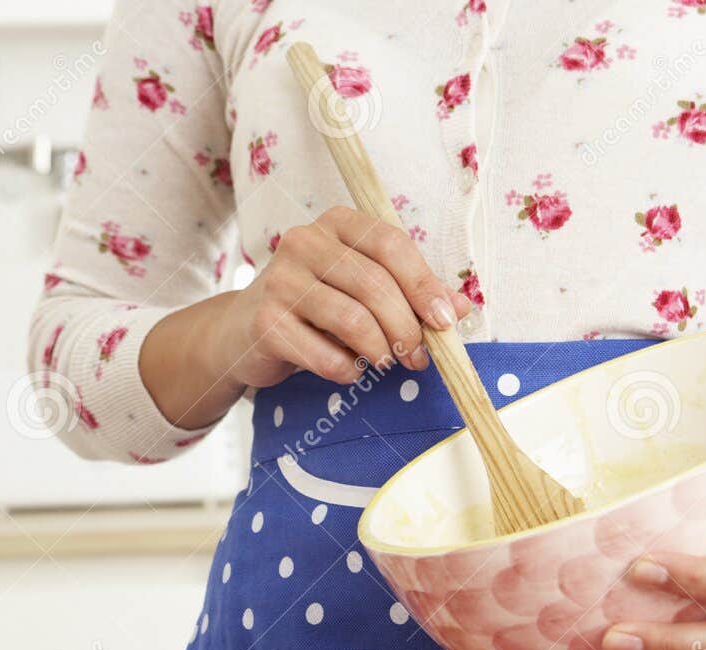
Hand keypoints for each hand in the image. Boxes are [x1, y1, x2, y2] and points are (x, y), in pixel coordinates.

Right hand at [140, 205, 471, 425]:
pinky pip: (325, 355)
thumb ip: (413, 293)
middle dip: (407, 329)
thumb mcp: (366, 291)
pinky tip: (348, 369)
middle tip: (419, 357)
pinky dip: (348, 370)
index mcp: (337, 222)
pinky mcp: (266, 322)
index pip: (391, 244)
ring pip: (352, 320)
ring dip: (380, 350)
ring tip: (386, 362)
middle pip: (375, 285)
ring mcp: (280, 280)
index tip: (446, 322)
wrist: (244, 333)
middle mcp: (304, 241)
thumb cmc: (317, 308)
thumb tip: (461, 308)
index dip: (424, 285)